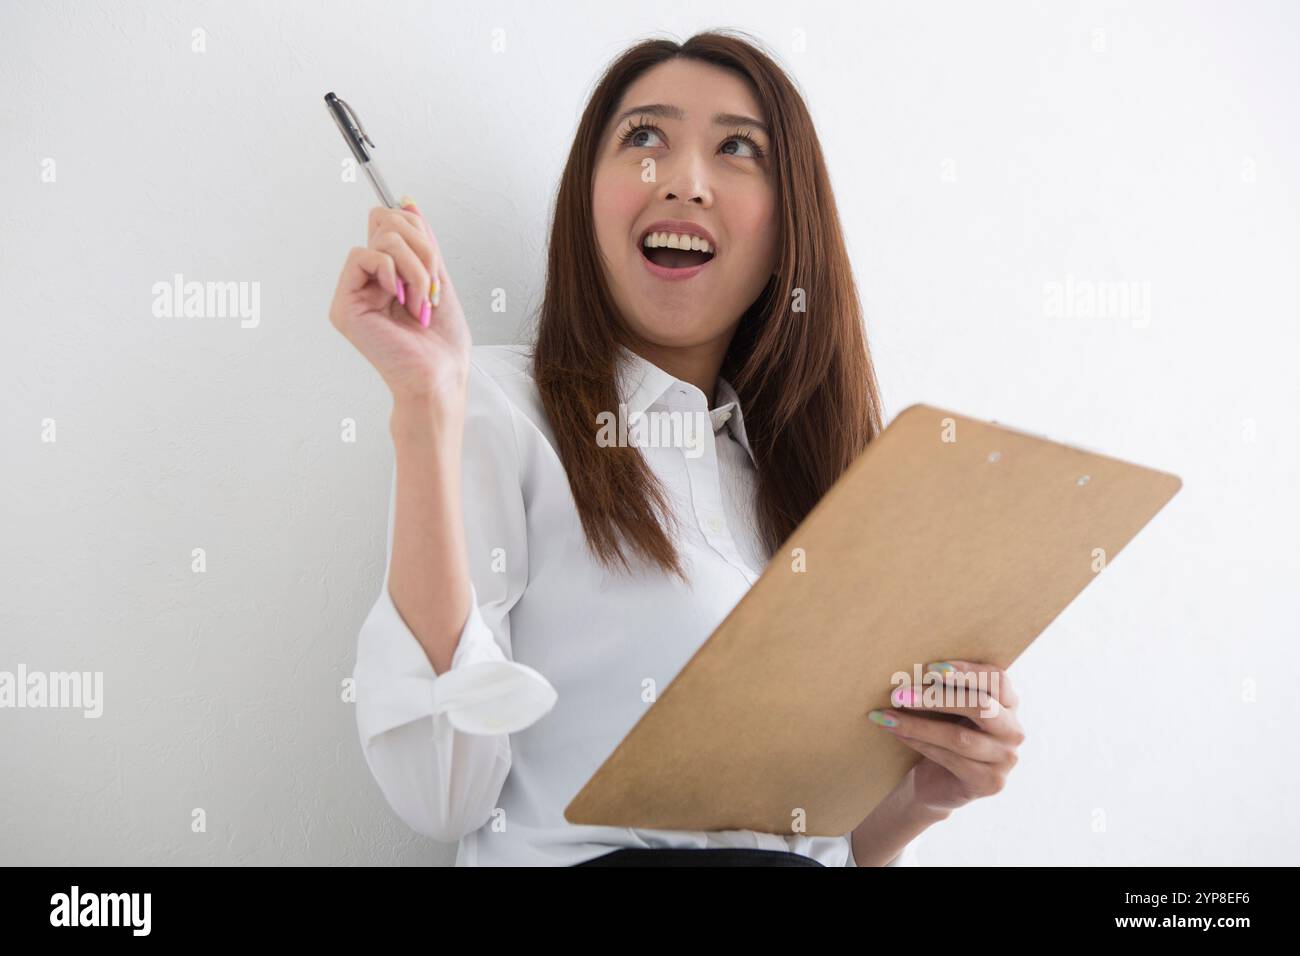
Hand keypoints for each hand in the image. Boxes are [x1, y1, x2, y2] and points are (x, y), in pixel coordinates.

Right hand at [328, 197, 469, 407]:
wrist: (440, 376)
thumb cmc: (442, 343)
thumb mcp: (438, 278)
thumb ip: (422, 242)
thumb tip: (408, 202)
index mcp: (387, 273)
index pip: (390, 221)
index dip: (415, 227)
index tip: (434, 258)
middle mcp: (366, 280)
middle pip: (385, 221)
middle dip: (422, 248)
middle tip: (433, 286)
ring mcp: (353, 292)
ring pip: (382, 237)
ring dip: (416, 267)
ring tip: (422, 301)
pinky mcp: (344, 305)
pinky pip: (363, 256)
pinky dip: (392, 271)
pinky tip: (400, 298)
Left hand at [869, 660, 1024, 814]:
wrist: (940, 782)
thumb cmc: (943, 732)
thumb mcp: (949, 708)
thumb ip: (944, 688)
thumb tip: (909, 667)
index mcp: (1009, 703)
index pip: (996, 679)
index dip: (966, 671)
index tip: (930, 668)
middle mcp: (1013, 730)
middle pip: (980, 706)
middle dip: (936, 698)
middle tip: (899, 694)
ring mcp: (1006, 759)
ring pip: (959, 737)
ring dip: (918, 725)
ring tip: (888, 716)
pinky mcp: (990, 782)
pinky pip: (951, 759)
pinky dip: (920, 744)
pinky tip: (898, 734)